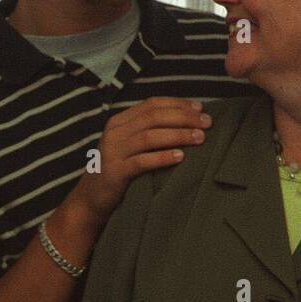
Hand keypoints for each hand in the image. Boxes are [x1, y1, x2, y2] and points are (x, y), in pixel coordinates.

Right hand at [68, 97, 211, 221]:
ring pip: (149, 136)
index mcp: (120, 121)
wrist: (92, 198)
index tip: (201, 109)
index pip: (152, 104)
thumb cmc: (122, 168)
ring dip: (178, 135)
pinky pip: (141, 162)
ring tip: (200, 138)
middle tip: (208, 124)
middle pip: (154, 117)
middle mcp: (115, 132)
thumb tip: (192, 120)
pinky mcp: (114, 172)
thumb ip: (152, 130)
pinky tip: (181, 157)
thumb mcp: (133, 144)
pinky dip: (162, 157)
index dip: (178, 104)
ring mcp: (112, 152)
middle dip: (184, 118)